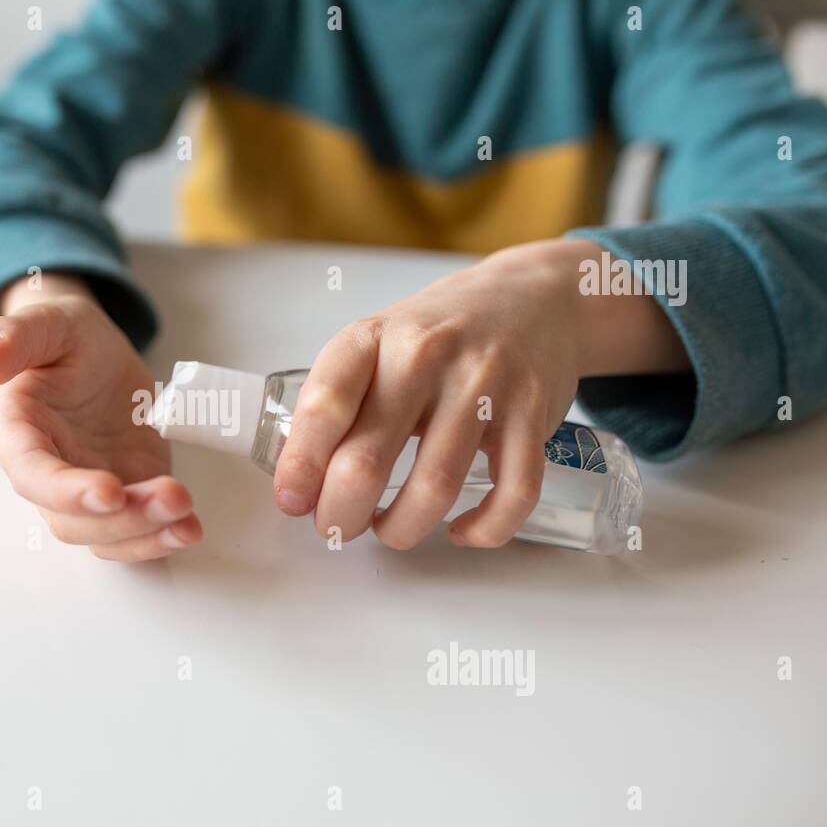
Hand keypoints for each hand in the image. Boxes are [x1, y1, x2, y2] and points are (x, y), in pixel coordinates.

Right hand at [0, 274, 200, 560]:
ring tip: (185, 514)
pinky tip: (188, 530)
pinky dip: (160, 540)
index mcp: (16, 432)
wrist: (99, 355)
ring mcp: (82, 494)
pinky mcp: (121, 500)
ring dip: (145, 532)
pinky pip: (133, 536)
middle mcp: (44, 475)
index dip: (65, 490)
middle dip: (121, 517)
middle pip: (70, 518)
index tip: (109, 491)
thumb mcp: (46, 322)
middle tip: (171, 497)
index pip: (31, 472)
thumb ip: (13, 337)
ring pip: (103, 534)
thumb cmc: (66, 338)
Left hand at [273, 239, 685, 548]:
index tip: (292, 501)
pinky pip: (512, 493)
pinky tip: (461, 530)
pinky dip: (484, 528)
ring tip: (389, 529)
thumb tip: (302, 480)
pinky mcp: (532, 415)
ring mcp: (485, 385)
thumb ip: (342, 401)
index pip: (323, 405)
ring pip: (435, 487)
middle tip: (335, 528)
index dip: (299, 465)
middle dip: (340, 514)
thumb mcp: (379, 342)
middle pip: (367, 461)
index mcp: (374, 337)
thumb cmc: (441, 333)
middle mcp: (427, 356)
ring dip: (402, 528)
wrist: (534, 296)